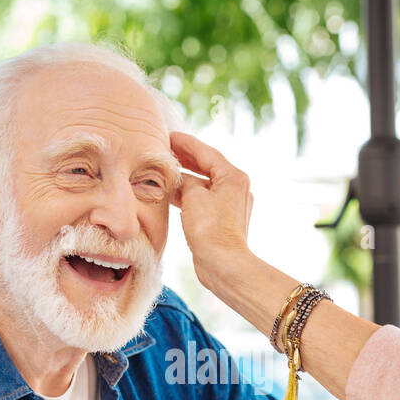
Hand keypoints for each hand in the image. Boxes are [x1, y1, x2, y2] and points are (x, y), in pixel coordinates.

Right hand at [170, 131, 254, 288]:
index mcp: (233, 177)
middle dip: (185, 157)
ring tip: (164, 168)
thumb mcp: (194, 196)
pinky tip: (171, 193)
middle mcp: (235, 187)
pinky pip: (202, 199)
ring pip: (203, 183)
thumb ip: (185, 181)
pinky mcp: (221, 219)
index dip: (185, 142)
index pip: (206, 152)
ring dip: (185, 177)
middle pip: (207, 166)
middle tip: (164, 148)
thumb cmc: (210, 230)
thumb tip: (180, 179)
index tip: (169, 135)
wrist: (223, 264)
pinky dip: (188, 194)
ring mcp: (229, 204)